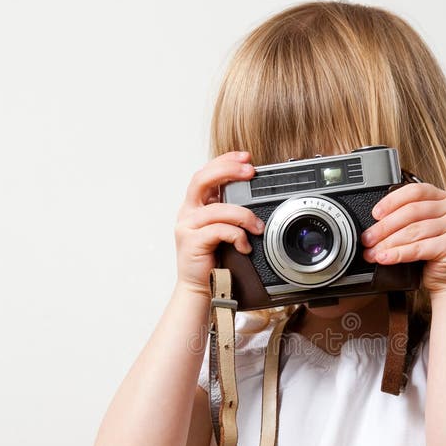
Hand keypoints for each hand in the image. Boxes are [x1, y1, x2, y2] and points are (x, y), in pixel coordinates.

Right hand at [174, 151, 264, 294]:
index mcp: (196, 206)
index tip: (246, 157)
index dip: (225, 161)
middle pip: (202, 179)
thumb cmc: (213, 260)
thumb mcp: (223, 230)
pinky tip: (245, 246)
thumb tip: (255, 199)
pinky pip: (218, 230)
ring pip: (217, 208)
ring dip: (243, 215)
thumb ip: (231, 213)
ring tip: (257, 227)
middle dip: (228, 170)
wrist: (200, 288)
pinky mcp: (192, 242)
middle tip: (250, 171)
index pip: (206, 173)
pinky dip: (236, 235)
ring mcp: (188, 227)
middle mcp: (188, 212)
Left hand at [360, 179, 445, 296]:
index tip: (375, 214)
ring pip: (414, 231)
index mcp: (443, 198)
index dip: (392, 201)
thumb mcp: (421, 231)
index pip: (415, 191)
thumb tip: (374, 225)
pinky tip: (385, 258)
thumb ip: (406, 221)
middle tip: (367, 239)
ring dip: (388, 243)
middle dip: (384, 227)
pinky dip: (398, 254)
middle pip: (411, 212)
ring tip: (372, 252)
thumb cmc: (434, 255)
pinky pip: (420, 248)